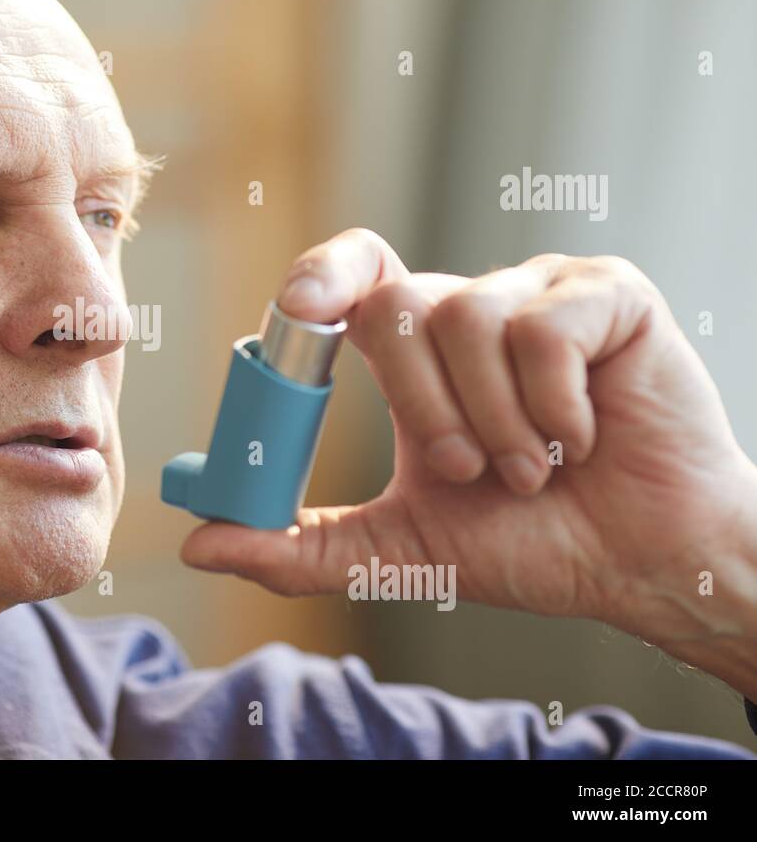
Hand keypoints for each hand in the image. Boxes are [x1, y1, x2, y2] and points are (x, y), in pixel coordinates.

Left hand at [181, 229, 756, 696]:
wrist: (643, 565)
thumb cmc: (530, 543)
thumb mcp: (399, 550)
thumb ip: (298, 545)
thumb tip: (198, 542)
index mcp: (416, 353)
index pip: (349, 276)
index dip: (315, 278)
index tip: (297, 312)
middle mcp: (471, 307)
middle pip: (395, 303)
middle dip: (419, 407)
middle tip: (465, 473)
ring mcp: (539, 291)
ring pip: (467, 316)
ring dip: (494, 422)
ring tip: (535, 468)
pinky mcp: (607, 293)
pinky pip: (545, 328)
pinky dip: (556, 407)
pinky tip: (585, 437)